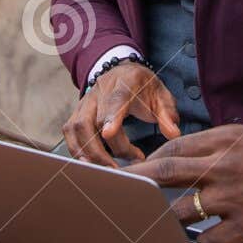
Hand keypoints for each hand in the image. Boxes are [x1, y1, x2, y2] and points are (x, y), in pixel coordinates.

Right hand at [63, 61, 180, 166]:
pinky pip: (69, 133)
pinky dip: (77, 150)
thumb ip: (167, 114)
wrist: (123, 72)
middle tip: (119, 169)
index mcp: (123, 85)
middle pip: (91, 121)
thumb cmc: (143, 87)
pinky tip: (91, 163)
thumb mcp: (161, 95)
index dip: (110, 117)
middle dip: (102, 150)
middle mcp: (99, 92)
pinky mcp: (77, 112)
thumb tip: (173, 134)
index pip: (114, 101)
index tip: (109, 133)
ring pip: (76, 129)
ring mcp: (85, 102)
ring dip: (88, 153)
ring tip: (105, 170)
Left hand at [129, 125, 242, 242]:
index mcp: (226, 140)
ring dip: (170, 222)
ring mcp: (234, 198)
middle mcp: (225, 167)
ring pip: (182, 214)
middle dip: (137, 186)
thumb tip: (189, 157)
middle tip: (117, 197)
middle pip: (166, 175)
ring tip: (162, 229)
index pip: (173, 149)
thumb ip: (221, 145)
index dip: (150, 163)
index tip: (135, 174)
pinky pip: (210, 241)